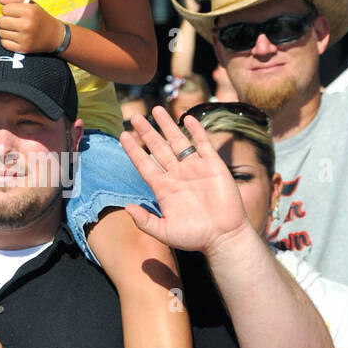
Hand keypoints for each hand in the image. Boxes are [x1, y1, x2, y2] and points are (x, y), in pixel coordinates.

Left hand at [0, 0, 65, 53]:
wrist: (54, 36)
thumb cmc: (41, 18)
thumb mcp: (32, 5)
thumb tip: (1, 0)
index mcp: (29, 12)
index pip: (5, 9)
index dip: (9, 10)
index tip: (14, 12)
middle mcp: (26, 25)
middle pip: (1, 21)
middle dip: (5, 20)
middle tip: (14, 21)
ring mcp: (24, 38)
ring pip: (1, 32)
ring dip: (6, 30)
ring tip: (15, 29)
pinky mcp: (22, 49)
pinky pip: (4, 43)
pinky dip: (7, 40)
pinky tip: (15, 37)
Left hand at [120, 109, 247, 254]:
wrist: (224, 236)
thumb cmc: (195, 238)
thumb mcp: (164, 232)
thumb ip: (145, 221)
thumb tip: (126, 208)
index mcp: (163, 188)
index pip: (144, 164)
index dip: (134, 150)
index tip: (123, 135)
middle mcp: (177, 175)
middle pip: (158, 148)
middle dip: (147, 132)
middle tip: (135, 116)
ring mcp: (195, 169)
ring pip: (177, 142)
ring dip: (167, 126)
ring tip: (156, 110)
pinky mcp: (213, 166)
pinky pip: (202, 144)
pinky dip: (195, 131)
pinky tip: (186, 118)